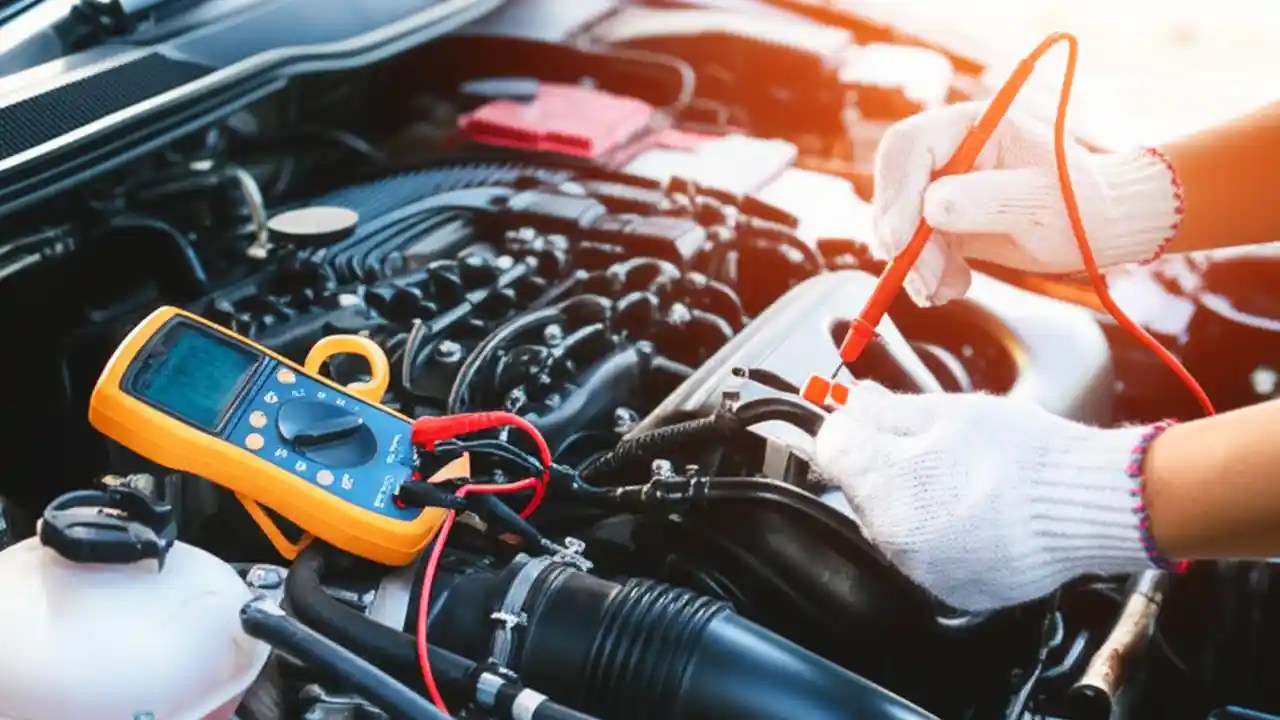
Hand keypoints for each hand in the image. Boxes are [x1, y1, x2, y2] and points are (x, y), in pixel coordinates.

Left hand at [812, 383, 1164, 611]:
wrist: (1087, 505)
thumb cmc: (1023, 454)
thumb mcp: (947, 412)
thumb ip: (887, 411)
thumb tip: (851, 402)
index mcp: (885, 488)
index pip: (830, 450)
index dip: (849, 428)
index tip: (870, 420)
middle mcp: (894, 540)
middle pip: (860, 491)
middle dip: (884, 465)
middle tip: (931, 447)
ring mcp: (923, 572)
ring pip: (892, 526)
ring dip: (912, 502)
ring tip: (961, 481)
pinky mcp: (952, 592)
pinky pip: (926, 557)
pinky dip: (940, 536)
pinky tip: (975, 513)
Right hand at [872, 102, 1182, 305]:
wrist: (1098, 228)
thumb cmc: (1080, 205)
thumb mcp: (1038, 203)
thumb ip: (985, 201)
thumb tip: (931, 207)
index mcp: (971, 126)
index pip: (909, 148)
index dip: (895, 194)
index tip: (900, 243)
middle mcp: (949, 152)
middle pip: (896, 189)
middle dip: (903, 240)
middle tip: (923, 280)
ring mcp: (943, 187)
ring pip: (901, 225)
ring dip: (916, 265)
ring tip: (947, 290)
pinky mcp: (943, 220)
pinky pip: (915, 248)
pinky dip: (926, 273)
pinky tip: (953, 286)